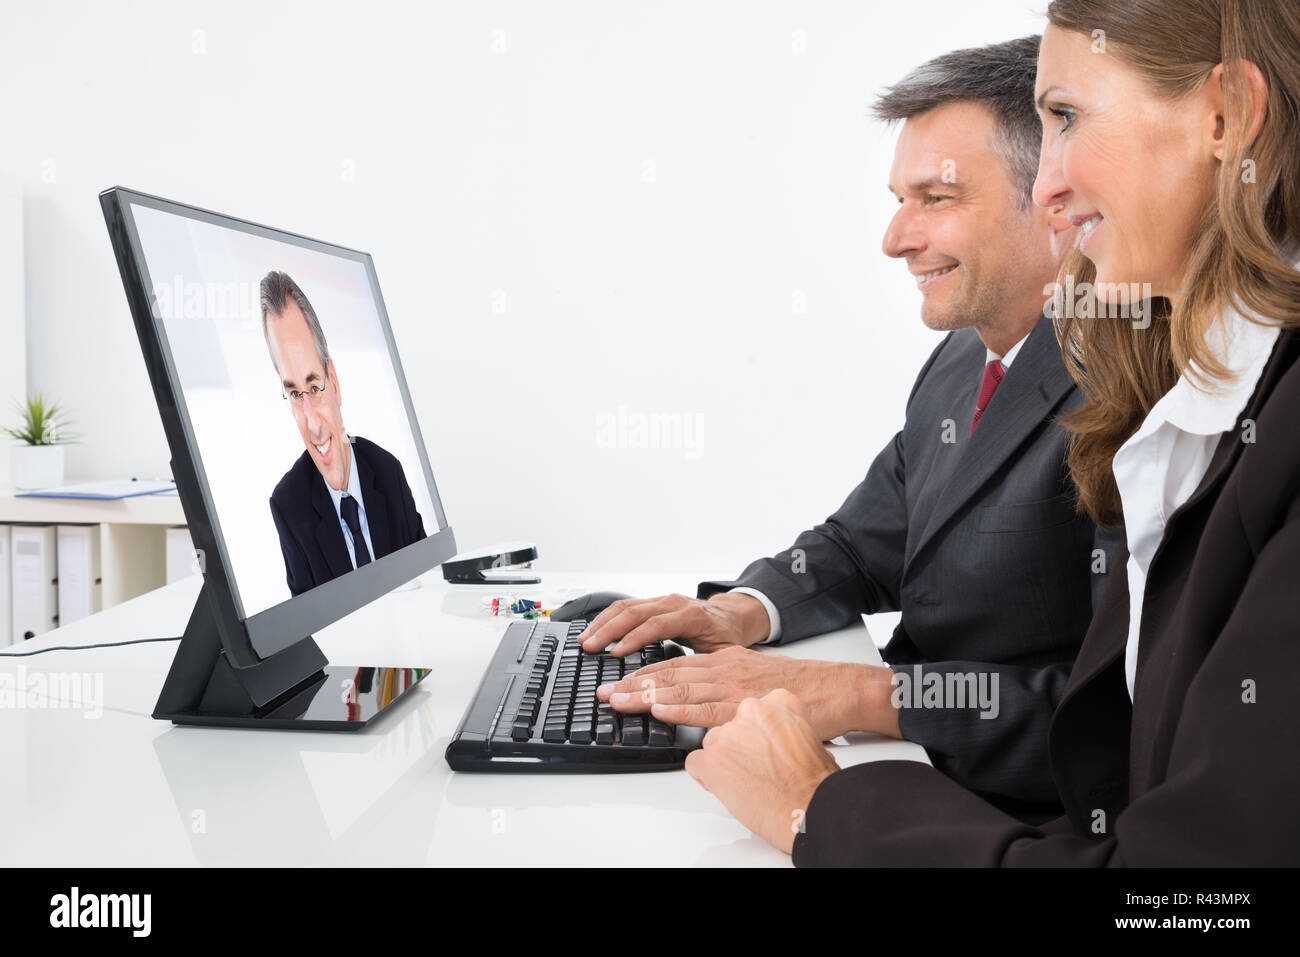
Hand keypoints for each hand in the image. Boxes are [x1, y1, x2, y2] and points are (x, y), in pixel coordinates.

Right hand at [578, 591, 768, 655]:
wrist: (732, 615)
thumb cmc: (726, 636)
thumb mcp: (723, 653)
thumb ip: (707, 667)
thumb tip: (692, 689)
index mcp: (692, 616)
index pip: (657, 625)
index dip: (634, 638)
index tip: (615, 653)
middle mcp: (674, 603)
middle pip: (635, 613)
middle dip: (609, 630)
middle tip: (590, 647)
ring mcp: (662, 600)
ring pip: (627, 606)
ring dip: (603, 622)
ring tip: (585, 640)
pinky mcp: (654, 602)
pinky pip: (626, 606)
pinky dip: (608, 618)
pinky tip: (595, 629)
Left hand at [597, 645, 901, 739]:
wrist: (835, 689)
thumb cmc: (799, 689)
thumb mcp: (755, 679)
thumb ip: (726, 688)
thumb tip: (701, 705)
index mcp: (726, 661)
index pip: (675, 666)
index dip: (644, 674)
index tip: (619, 683)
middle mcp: (725, 668)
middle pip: (671, 674)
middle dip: (634, 684)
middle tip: (605, 692)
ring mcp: (735, 686)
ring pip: (682, 688)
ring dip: (645, 696)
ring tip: (619, 701)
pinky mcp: (747, 705)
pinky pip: (708, 708)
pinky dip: (681, 708)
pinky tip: (659, 709)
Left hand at [685, 689, 839, 854]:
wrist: (809, 809)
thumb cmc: (814, 783)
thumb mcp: (810, 738)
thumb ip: (784, 731)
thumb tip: (772, 741)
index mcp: (778, 702)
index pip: (752, 710)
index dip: (755, 733)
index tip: (762, 747)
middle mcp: (751, 711)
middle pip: (731, 725)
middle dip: (739, 747)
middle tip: (754, 769)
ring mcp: (728, 734)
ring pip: (712, 743)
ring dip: (723, 761)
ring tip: (746, 783)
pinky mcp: (711, 759)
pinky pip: (695, 763)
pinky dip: (706, 778)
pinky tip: (727, 788)